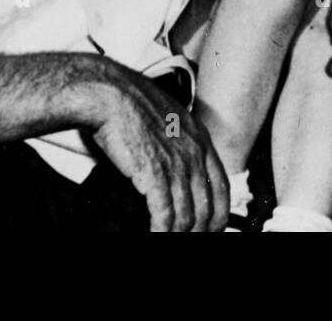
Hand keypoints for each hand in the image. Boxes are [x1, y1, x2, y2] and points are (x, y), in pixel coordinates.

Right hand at [92, 69, 228, 231]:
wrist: (110, 93)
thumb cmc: (132, 101)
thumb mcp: (170, 117)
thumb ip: (180, 141)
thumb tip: (178, 164)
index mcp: (200, 139)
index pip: (222, 187)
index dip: (220, 214)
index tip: (213, 227)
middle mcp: (193, 153)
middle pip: (208, 207)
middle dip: (200, 230)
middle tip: (190, 237)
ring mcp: (176, 164)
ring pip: (187, 216)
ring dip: (178, 234)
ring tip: (168, 239)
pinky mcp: (154, 174)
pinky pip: (164, 215)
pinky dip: (161, 231)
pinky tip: (156, 235)